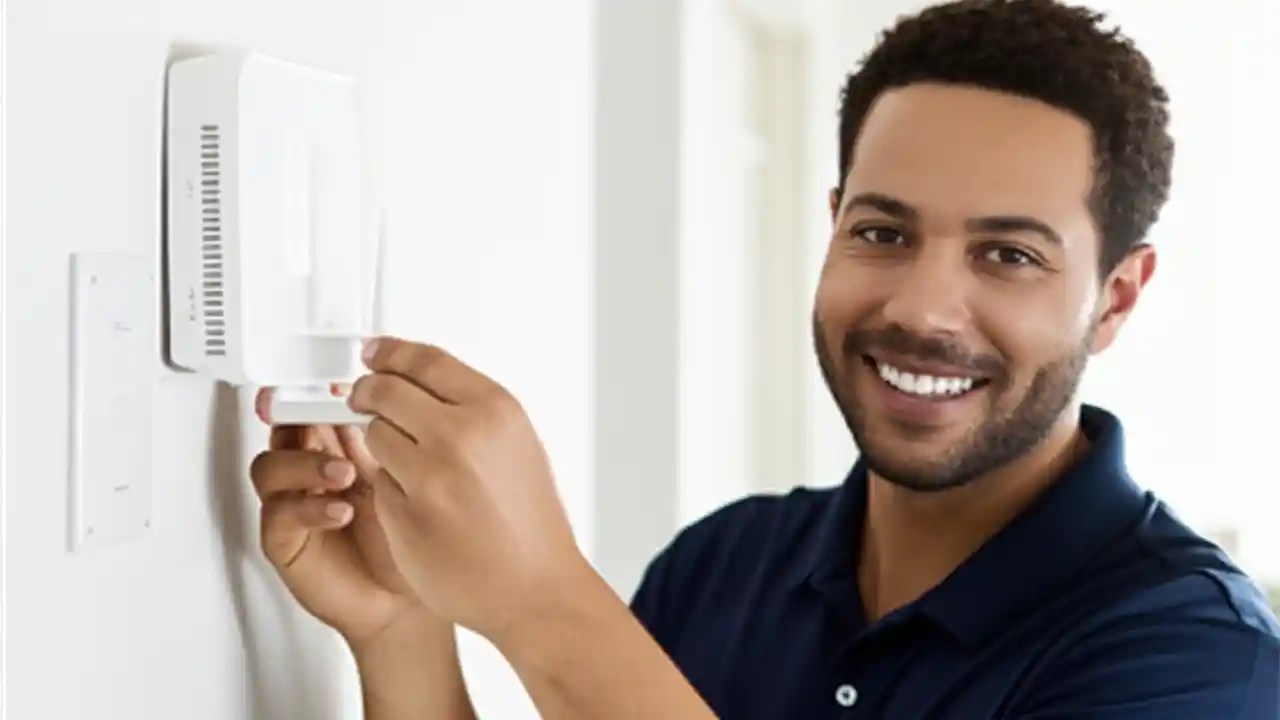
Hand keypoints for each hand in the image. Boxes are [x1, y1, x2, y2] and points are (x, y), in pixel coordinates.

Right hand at [249, 385, 434, 647]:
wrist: (405, 599)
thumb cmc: (409, 537)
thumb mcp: (408, 476)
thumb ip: (393, 437)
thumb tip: (401, 389)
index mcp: (339, 446)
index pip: (316, 406)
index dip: (320, 389)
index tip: (335, 381)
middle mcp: (311, 471)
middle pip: (284, 427)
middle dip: (298, 415)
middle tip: (322, 411)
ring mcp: (295, 503)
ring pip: (270, 466)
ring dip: (306, 462)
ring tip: (345, 472)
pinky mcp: (285, 540)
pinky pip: (279, 514)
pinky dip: (310, 507)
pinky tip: (343, 511)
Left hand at [346, 338, 592, 641]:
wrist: (535, 587)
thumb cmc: (532, 523)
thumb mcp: (517, 444)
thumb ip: (472, 411)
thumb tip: (423, 384)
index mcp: (494, 411)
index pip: (423, 361)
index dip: (390, 352)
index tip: (374, 353)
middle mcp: (459, 436)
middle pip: (385, 390)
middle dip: (367, 392)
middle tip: (362, 397)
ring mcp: (427, 476)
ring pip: (373, 435)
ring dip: (380, 443)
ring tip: (410, 465)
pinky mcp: (402, 513)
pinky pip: (378, 482)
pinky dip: (389, 487)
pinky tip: (419, 504)